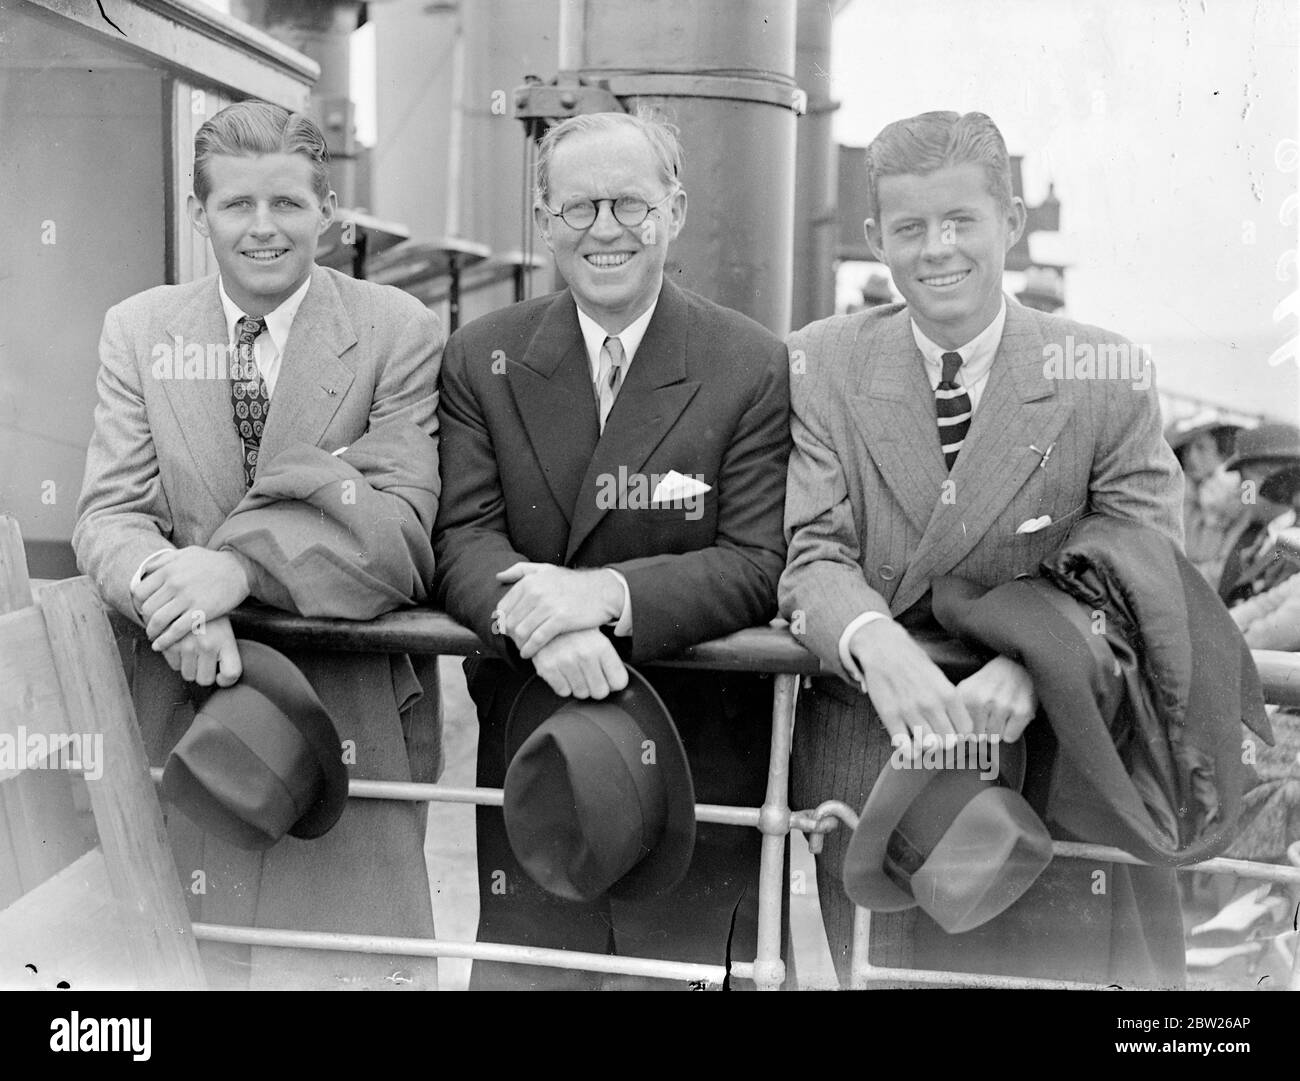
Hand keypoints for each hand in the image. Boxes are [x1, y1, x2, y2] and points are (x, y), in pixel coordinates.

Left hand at [134, 547, 251, 650]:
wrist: (239, 569)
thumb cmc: (213, 562)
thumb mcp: (186, 553)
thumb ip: (165, 560)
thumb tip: (147, 570)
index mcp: (168, 570)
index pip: (140, 591)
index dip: (138, 603)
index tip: (143, 610)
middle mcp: (174, 583)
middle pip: (147, 608)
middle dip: (145, 619)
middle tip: (150, 624)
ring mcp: (187, 598)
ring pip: (158, 620)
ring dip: (152, 631)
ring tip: (154, 636)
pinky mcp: (200, 612)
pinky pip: (175, 630)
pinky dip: (164, 640)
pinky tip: (160, 646)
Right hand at [159, 615, 242, 687]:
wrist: (190, 592)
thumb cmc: (209, 614)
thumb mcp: (225, 629)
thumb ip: (224, 651)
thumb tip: (220, 676)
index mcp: (225, 641)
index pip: (231, 673)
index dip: (226, 680)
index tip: (221, 676)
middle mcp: (207, 645)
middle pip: (205, 680)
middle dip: (204, 672)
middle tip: (204, 658)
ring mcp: (187, 645)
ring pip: (187, 675)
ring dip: (190, 666)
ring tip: (193, 648)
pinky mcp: (169, 643)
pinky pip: (174, 665)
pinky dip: (176, 658)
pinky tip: (181, 644)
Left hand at [495, 562, 623, 658]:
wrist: (602, 591)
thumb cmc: (572, 583)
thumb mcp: (546, 569)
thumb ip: (521, 570)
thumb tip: (499, 577)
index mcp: (529, 581)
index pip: (503, 607)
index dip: (503, 622)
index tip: (509, 630)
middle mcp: (536, 592)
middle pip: (511, 621)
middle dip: (511, 635)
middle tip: (516, 642)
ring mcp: (548, 606)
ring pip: (522, 632)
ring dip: (519, 644)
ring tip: (523, 648)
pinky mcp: (560, 620)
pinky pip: (537, 639)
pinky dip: (530, 649)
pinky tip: (529, 653)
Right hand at [531, 628, 628, 699]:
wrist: (547, 619)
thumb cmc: (577, 632)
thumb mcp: (600, 638)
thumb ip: (612, 660)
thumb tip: (619, 683)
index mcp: (601, 646)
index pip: (619, 682)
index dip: (613, 682)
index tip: (608, 677)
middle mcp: (584, 654)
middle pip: (600, 692)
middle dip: (596, 686)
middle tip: (590, 674)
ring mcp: (565, 661)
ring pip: (581, 693)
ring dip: (579, 686)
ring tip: (575, 670)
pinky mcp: (548, 667)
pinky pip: (563, 691)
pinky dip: (563, 685)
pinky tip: (563, 671)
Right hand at [848, 618, 973, 746]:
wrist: (883, 648)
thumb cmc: (913, 663)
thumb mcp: (939, 677)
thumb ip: (949, 702)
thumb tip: (956, 728)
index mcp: (947, 693)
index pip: (965, 730)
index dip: (958, 734)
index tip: (950, 731)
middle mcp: (931, 704)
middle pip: (948, 742)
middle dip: (942, 741)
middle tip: (935, 735)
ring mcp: (910, 711)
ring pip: (928, 746)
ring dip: (925, 745)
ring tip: (920, 737)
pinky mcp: (890, 715)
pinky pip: (905, 747)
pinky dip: (908, 750)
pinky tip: (907, 742)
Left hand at [955, 655, 1036, 741]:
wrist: (1015, 665)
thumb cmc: (988, 683)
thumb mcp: (966, 689)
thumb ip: (956, 712)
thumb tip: (956, 740)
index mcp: (965, 695)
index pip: (960, 731)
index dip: (966, 730)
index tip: (969, 724)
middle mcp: (982, 699)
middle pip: (977, 737)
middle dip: (982, 730)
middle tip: (989, 715)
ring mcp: (1003, 705)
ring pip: (994, 738)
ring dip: (997, 730)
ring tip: (1000, 713)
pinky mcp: (1022, 711)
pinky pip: (1010, 737)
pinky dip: (1011, 731)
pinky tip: (1012, 716)